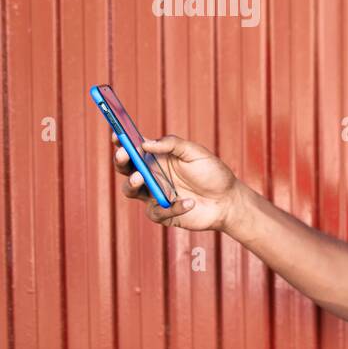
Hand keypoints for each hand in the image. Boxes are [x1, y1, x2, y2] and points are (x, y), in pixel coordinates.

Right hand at [112, 132, 243, 231]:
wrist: (228, 200)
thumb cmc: (212, 173)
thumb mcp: (195, 153)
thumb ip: (172, 144)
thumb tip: (146, 143)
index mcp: (157, 158)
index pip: (134, 148)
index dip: (122, 141)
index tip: (117, 135)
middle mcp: (152, 175)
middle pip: (126, 169)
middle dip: (121, 161)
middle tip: (124, 154)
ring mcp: (154, 194)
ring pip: (130, 190)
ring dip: (133, 184)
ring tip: (142, 178)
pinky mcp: (162, 213)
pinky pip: (156, 212)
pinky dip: (172, 207)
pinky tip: (189, 202)